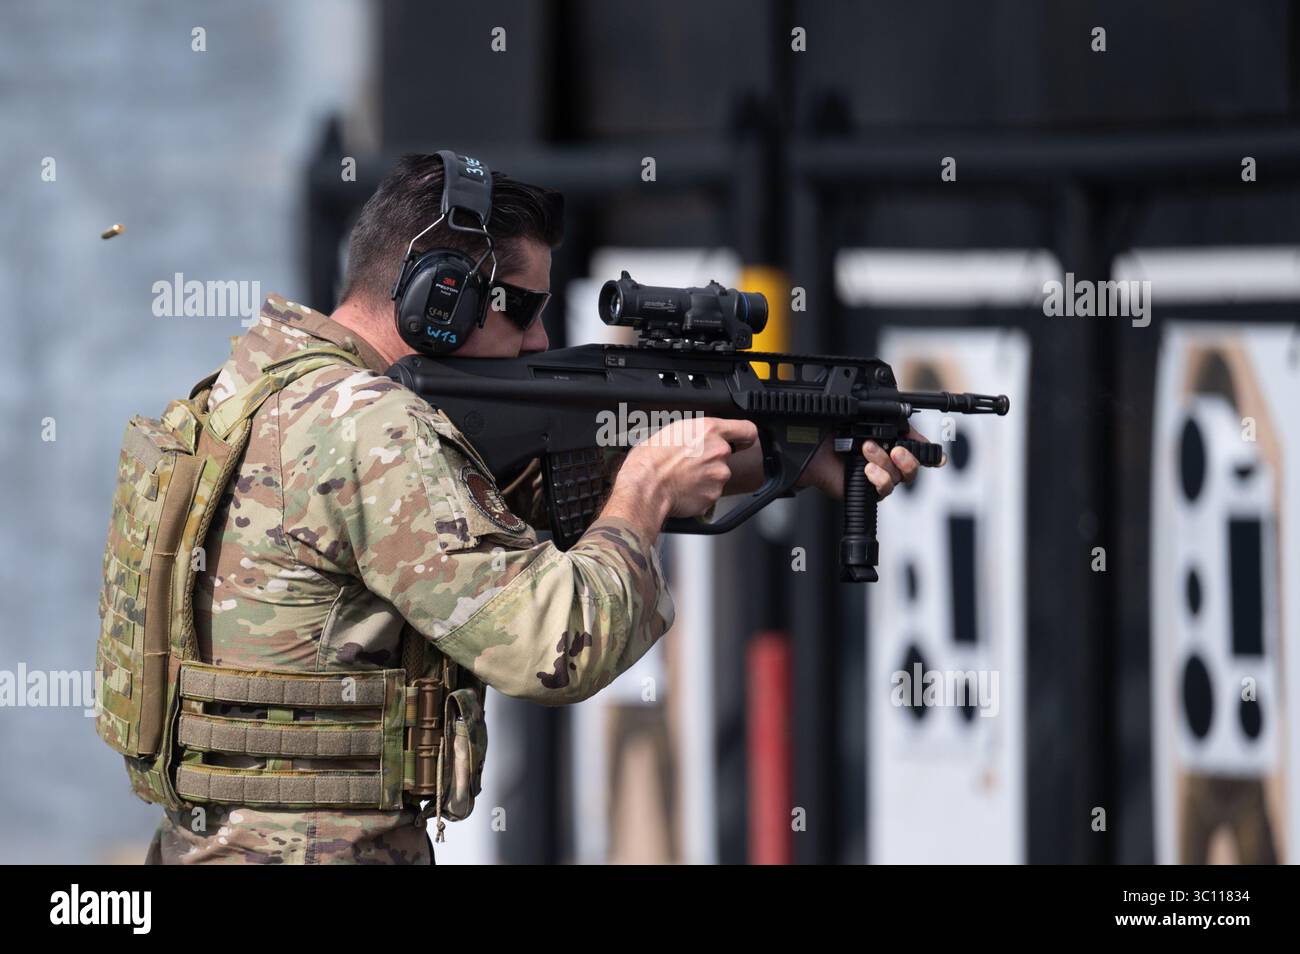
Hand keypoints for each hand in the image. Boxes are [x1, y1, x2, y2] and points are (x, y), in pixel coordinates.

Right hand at [605, 417, 758, 531]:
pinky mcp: (714, 495)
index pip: (746, 429)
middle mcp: (719, 451)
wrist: (645, 489)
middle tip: (689, 463)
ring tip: (682, 478)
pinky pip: (710, 492)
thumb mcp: (669, 432)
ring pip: (718, 475)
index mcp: (709, 430)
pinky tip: (683, 489)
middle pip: (726, 454)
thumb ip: (692, 433)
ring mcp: (718, 475)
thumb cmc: (649, 461)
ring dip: (705, 477)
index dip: (745, 436)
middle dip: (711, 459)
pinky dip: (700, 492)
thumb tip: (694, 437)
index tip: (743, 440)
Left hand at [797, 427, 943, 500]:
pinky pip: (884, 489)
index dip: (931, 454)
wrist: (811, 445)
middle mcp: (888, 462)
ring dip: (885, 461)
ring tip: (866, 448)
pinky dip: (879, 478)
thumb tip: (915, 430)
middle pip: (914, 467)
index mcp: (891, 443)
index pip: (918, 450)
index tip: (938, 457)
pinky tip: (867, 469)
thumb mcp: (866, 418)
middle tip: (897, 448)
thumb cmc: (834, 430)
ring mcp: (879, 478)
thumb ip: (892, 422)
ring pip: (899, 476)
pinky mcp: (868, 490)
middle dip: (909, 458)